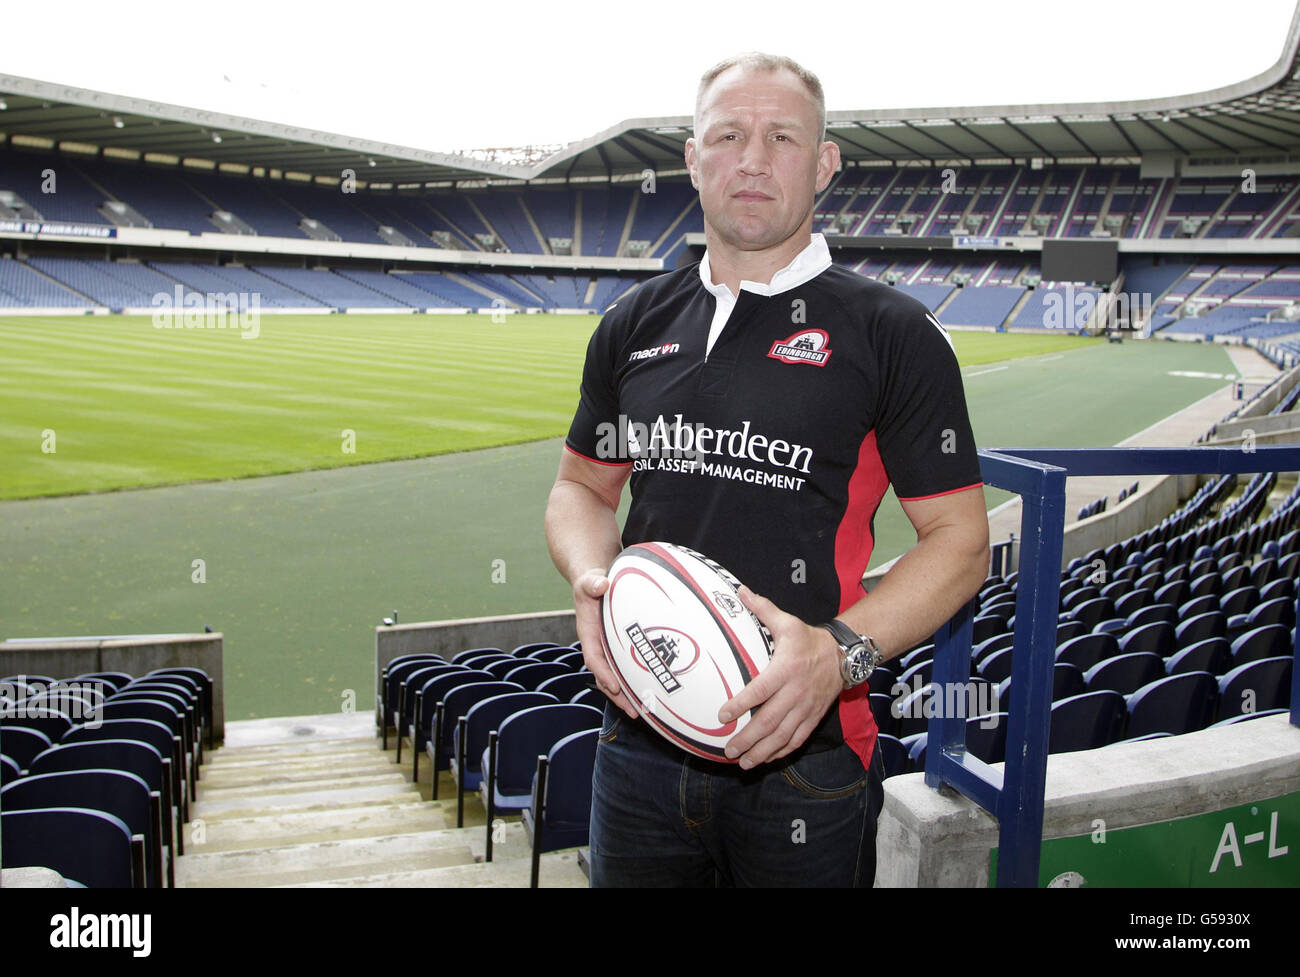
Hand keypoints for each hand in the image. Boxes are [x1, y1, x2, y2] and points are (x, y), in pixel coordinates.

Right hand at [572, 569, 638, 718]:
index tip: (614, 687)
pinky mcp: (619, 649)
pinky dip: (636, 681)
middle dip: (618, 696)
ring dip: (628, 695)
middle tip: (634, 710)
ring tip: (645, 711)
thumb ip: (593, 584)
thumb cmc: (591, 584)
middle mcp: (598, 646)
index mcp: (588, 634)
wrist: (594, 584)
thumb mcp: (589, 581)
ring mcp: (609, 650)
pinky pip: (627, 668)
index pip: (593, 658)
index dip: (603, 674)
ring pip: (616, 677)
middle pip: (606, 677)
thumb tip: (601, 584)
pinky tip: (652, 692)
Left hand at [718, 586, 844, 768]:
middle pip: (770, 720)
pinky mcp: (813, 717)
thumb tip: (740, 591)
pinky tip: (766, 759)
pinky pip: (797, 739)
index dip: (742, 704)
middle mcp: (795, 692)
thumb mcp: (788, 622)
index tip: (723, 715)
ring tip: (743, 762)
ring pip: (783, 735)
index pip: (761, 690)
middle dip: (748, 738)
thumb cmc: (809, 639)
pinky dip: (781, 751)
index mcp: (786, 669)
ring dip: (762, 751)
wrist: (843, 656)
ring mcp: (805, 708)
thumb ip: (763, 609)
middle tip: (729, 749)